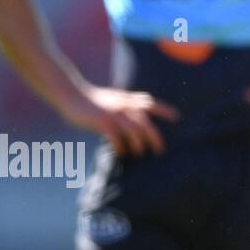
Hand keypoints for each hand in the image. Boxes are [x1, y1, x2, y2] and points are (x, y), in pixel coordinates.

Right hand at [59, 85, 178, 156]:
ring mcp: (115, 113)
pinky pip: (117, 138)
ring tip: (140, 154)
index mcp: (129, 99)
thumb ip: (129, 104)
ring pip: (135, 132)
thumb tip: (140, 118)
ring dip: (139, 145)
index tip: (177, 118)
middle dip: (155, 138)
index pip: (152, 104)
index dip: (166, 110)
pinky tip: (121, 153)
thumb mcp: (116, 97)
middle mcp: (126, 105)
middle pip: (146, 124)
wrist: (72, 94)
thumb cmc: (94, 100)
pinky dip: (121, 147)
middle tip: (161, 151)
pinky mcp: (102, 122)